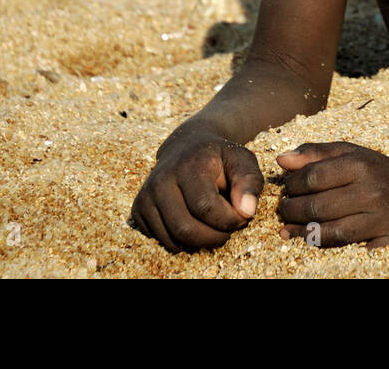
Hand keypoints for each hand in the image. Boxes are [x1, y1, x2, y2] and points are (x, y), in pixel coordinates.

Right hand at [130, 120, 263, 252]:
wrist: (187, 145)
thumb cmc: (219, 158)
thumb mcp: (242, 161)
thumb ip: (250, 183)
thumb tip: (247, 211)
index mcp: (189, 165)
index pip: (206, 208)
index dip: (229, 220)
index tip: (242, 215)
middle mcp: (161, 179)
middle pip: (185, 228)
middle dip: (214, 237)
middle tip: (228, 228)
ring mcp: (146, 194)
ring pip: (172, 238)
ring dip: (199, 241)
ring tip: (213, 224)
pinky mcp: (139, 209)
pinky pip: (161, 240)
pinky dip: (182, 241)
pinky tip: (194, 223)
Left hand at [276, 142, 388, 248]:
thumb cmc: (379, 171)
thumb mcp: (352, 154)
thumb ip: (316, 153)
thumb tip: (280, 160)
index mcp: (361, 165)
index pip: (312, 176)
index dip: (291, 185)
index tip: (286, 188)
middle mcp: (373, 191)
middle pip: (317, 207)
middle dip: (291, 210)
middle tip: (283, 210)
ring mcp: (382, 219)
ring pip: (330, 232)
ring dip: (302, 233)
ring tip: (289, 228)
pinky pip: (350, 250)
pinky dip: (328, 249)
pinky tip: (314, 242)